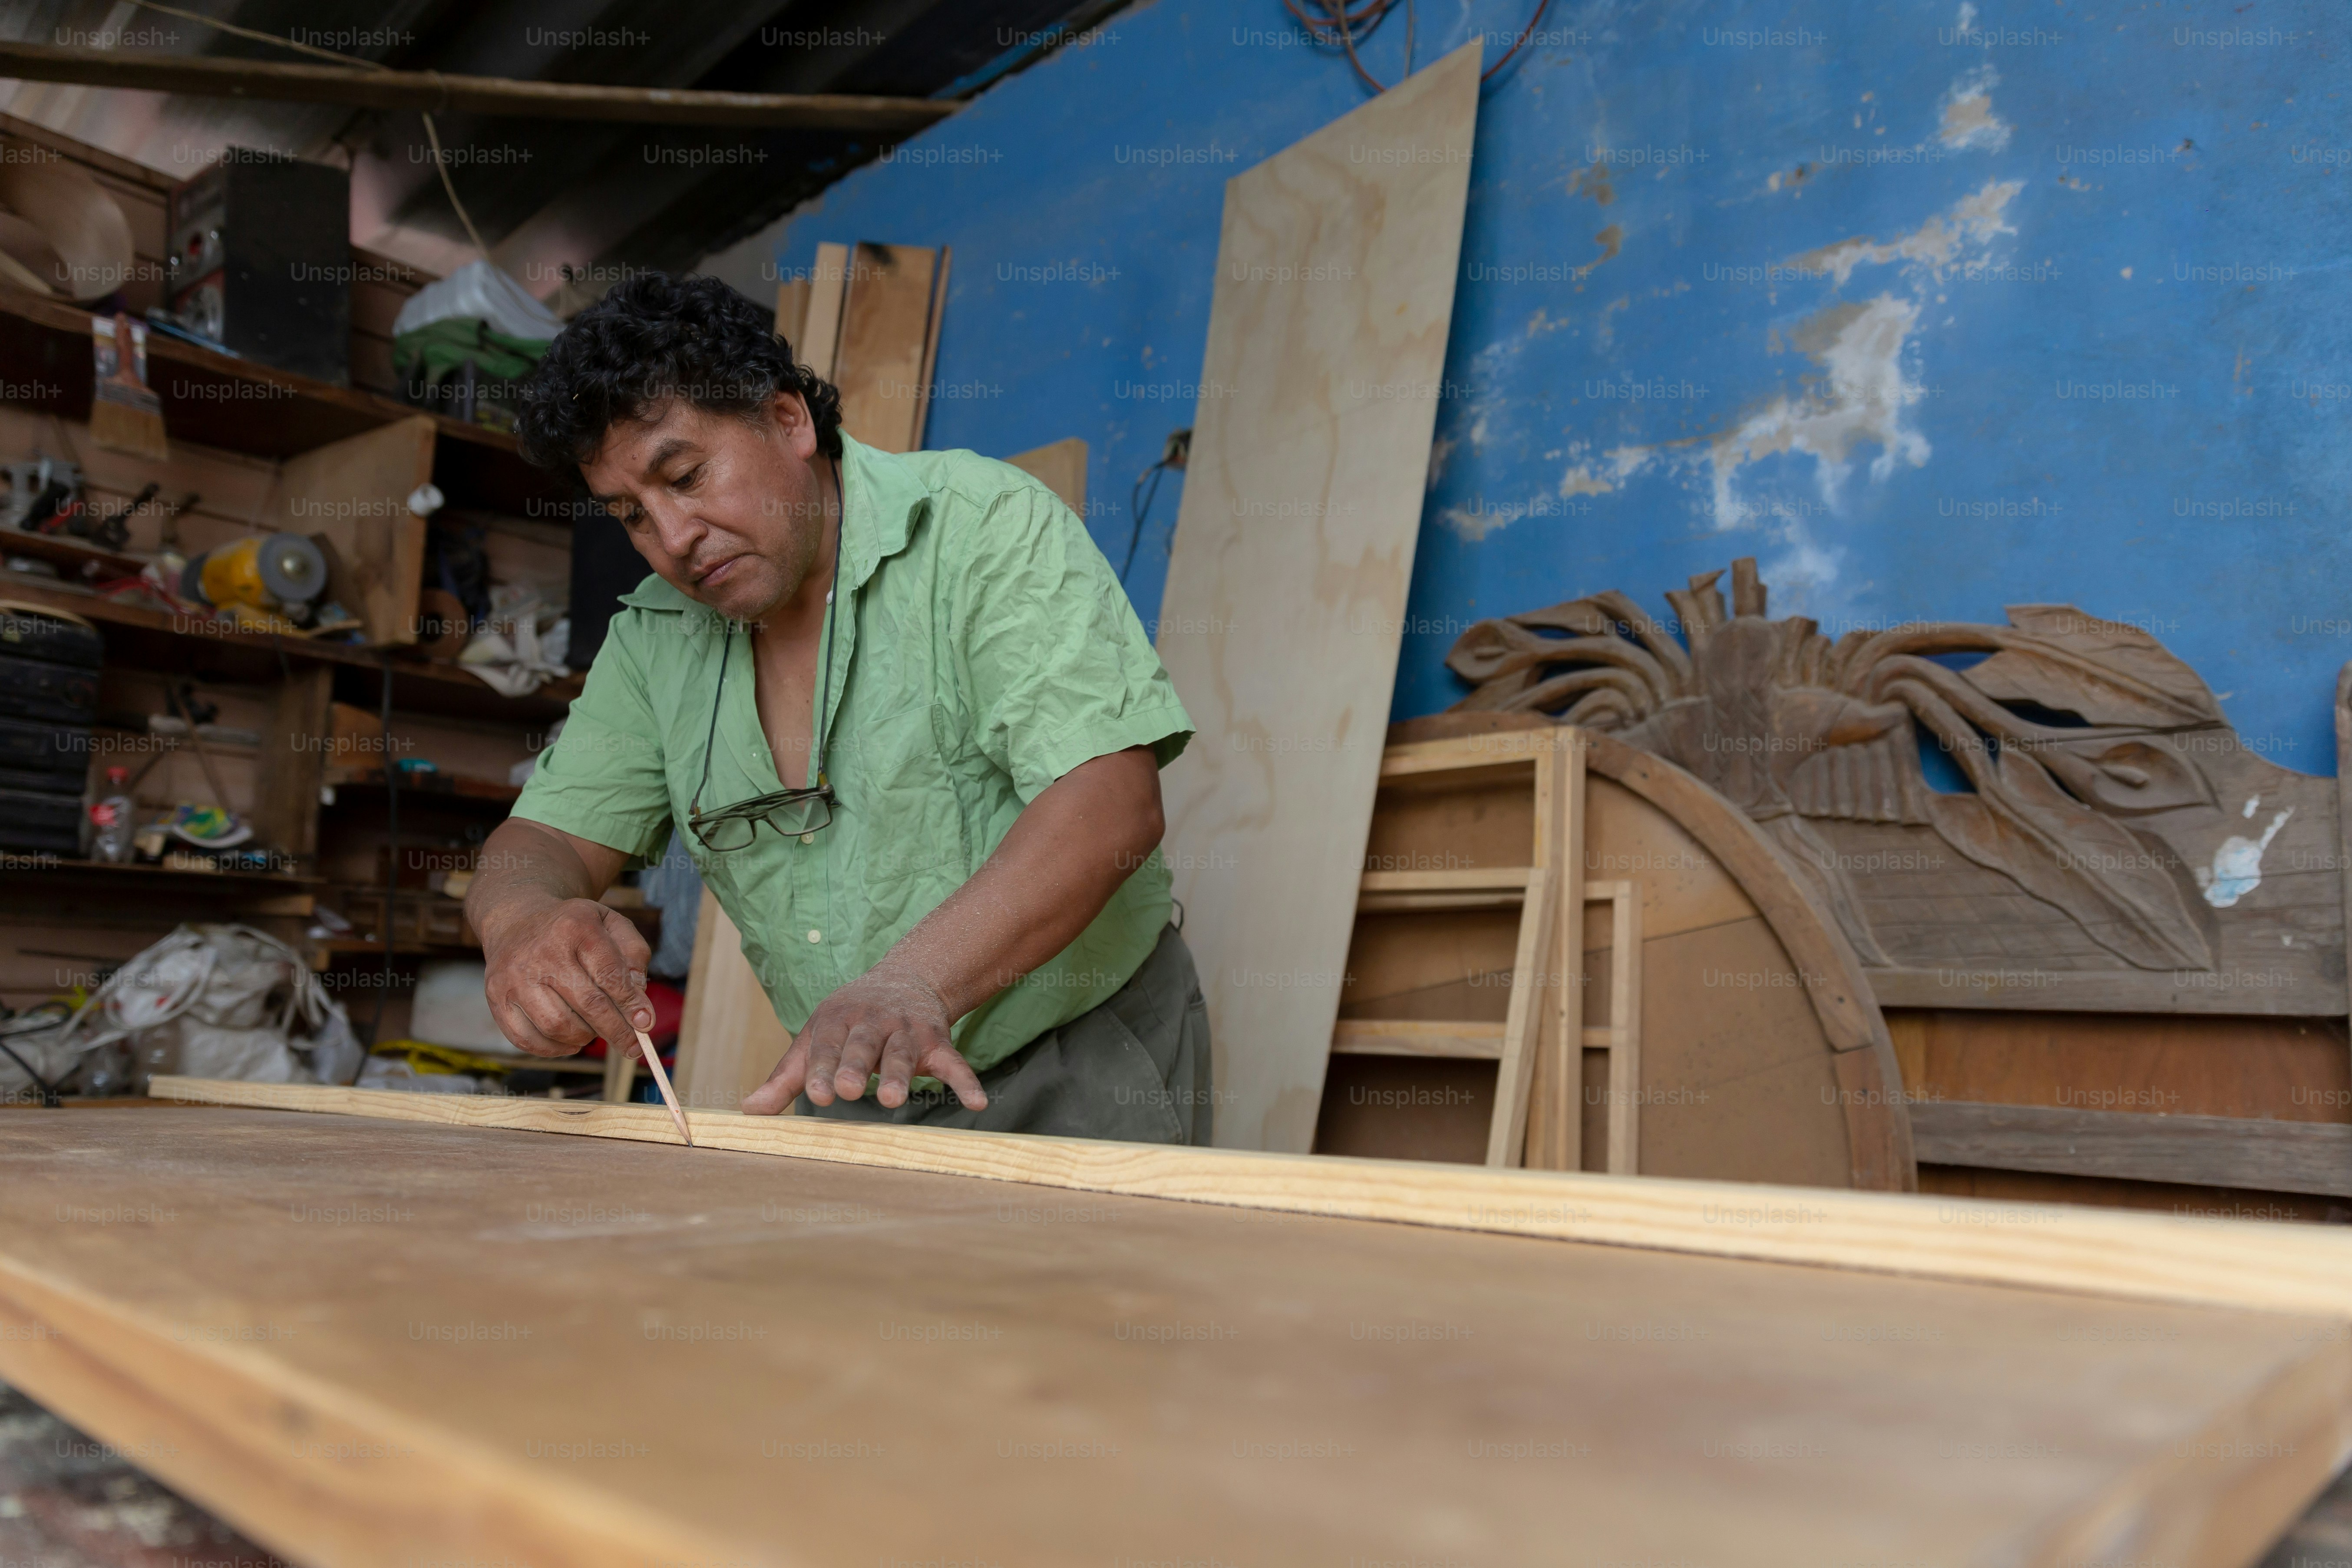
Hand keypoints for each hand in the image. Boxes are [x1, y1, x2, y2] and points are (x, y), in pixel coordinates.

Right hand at [479, 896, 653, 1057]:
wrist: (517, 920)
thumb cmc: (573, 928)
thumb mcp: (610, 924)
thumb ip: (633, 954)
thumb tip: (638, 998)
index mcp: (575, 927)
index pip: (610, 974)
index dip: (631, 1004)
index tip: (646, 1024)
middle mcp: (541, 952)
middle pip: (587, 1004)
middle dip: (616, 1031)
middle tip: (632, 1047)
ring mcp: (514, 978)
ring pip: (557, 1026)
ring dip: (584, 1038)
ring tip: (595, 1033)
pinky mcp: (496, 999)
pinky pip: (527, 1039)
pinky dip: (554, 1049)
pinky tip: (570, 1041)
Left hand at [741, 963, 986, 1115]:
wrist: (904, 981)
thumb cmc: (848, 1022)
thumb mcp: (814, 1038)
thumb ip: (786, 1077)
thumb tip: (749, 1113)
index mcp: (837, 1019)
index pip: (826, 1045)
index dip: (820, 1068)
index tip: (814, 1094)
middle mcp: (873, 1022)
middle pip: (863, 1045)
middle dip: (856, 1066)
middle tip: (849, 1090)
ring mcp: (907, 1031)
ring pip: (902, 1054)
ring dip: (899, 1075)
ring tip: (893, 1100)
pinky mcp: (937, 1042)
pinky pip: (954, 1062)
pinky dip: (966, 1081)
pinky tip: (977, 1102)